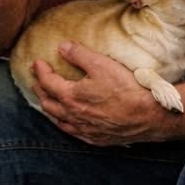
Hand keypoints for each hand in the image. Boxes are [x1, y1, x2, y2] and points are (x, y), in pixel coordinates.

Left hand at [31, 42, 164, 145]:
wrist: (148, 116)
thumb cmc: (126, 89)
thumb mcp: (102, 64)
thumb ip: (79, 55)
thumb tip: (62, 47)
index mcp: (71, 96)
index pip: (48, 82)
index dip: (40, 71)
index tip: (36, 63)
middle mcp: (73, 115)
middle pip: (48, 103)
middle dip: (39, 90)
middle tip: (36, 82)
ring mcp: (84, 129)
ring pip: (58, 120)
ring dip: (49, 109)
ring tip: (47, 101)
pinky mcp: (96, 138)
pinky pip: (73, 132)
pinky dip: (65, 124)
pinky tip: (67, 122)